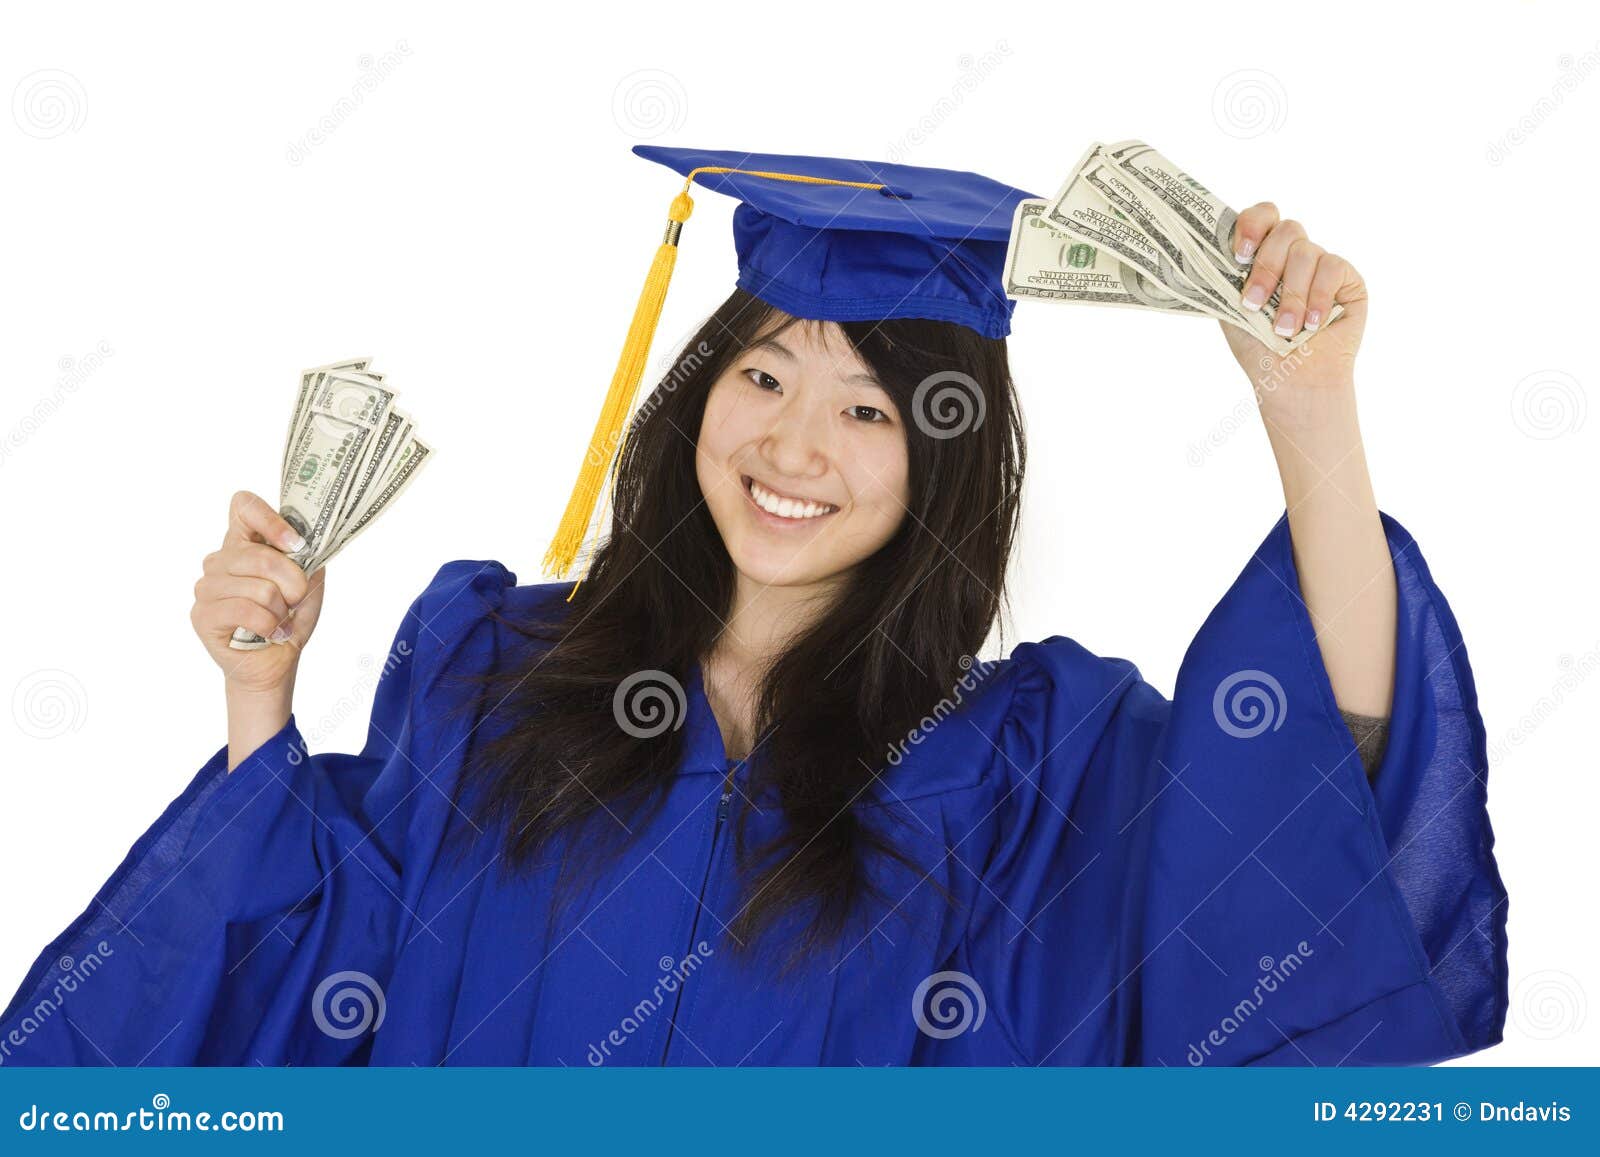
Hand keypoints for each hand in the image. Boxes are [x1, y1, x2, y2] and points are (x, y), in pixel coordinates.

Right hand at [191, 490, 325, 695]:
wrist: (278, 660)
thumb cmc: (290, 617)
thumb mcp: (309, 582)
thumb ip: (307, 557)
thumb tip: (305, 541)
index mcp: (244, 542)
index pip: (243, 506)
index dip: (270, 520)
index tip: (296, 544)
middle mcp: (220, 559)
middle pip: (260, 555)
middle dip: (292, 584)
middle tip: (295, 600)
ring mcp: (207, 586)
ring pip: (258, 587)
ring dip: (280, 610)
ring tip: (279, 619)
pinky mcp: (202, 614)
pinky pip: (245, 610)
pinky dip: (270, 625)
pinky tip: (271, 632)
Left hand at [1219, 202, 1368, 428]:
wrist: (1291, 381)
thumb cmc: (1260, 348)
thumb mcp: (1233, 310)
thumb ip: (1229, 276)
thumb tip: (1211, 249)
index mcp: (1263, 255)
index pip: (1263, 216)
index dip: (1252, 225)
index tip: (1239, 255)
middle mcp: (1293, 254)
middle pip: (1286, 230)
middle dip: (1266, 268)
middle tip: (1254, 303)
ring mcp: (1321, 264)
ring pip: (1307, 251)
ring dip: (1291, 295)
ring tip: (1284, 329)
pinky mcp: (1347, 278)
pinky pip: (1332, 268)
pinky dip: (1317, 297)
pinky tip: (1312, 324)